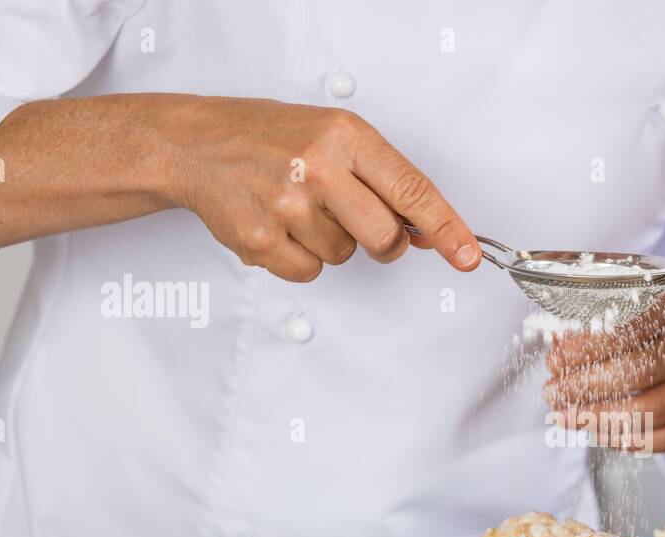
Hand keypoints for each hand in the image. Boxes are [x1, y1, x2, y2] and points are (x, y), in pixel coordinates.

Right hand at [167, 97, 479, 280]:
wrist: (196, 144)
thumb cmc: (271, 139)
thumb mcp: (333, 137)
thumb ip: (382, 180)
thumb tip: (427, 231)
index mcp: (345, 135)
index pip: (412, 191)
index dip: (446, 229)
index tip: (468, 255)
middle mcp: (318, 166)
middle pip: (385, 238)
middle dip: (380, 242)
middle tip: (351, 218)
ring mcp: (287, 204)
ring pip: (345, 257)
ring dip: (329, 242)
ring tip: (297, 207)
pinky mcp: (260, 240)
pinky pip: (309, 273)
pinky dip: (298, 258)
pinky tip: (278, 226)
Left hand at [543, 270, 664, 453]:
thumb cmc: (648, 307)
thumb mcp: (620, 291)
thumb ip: (587, 310)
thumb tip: (553, 341)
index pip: (631, 324)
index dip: (588, 346)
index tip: (554, 361)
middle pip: (641, 370)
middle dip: (588, 387)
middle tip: (552, 393)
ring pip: (655, 410)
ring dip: (603, 419)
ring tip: (568, 418)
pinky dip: (634, 441)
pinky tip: (602, 435)